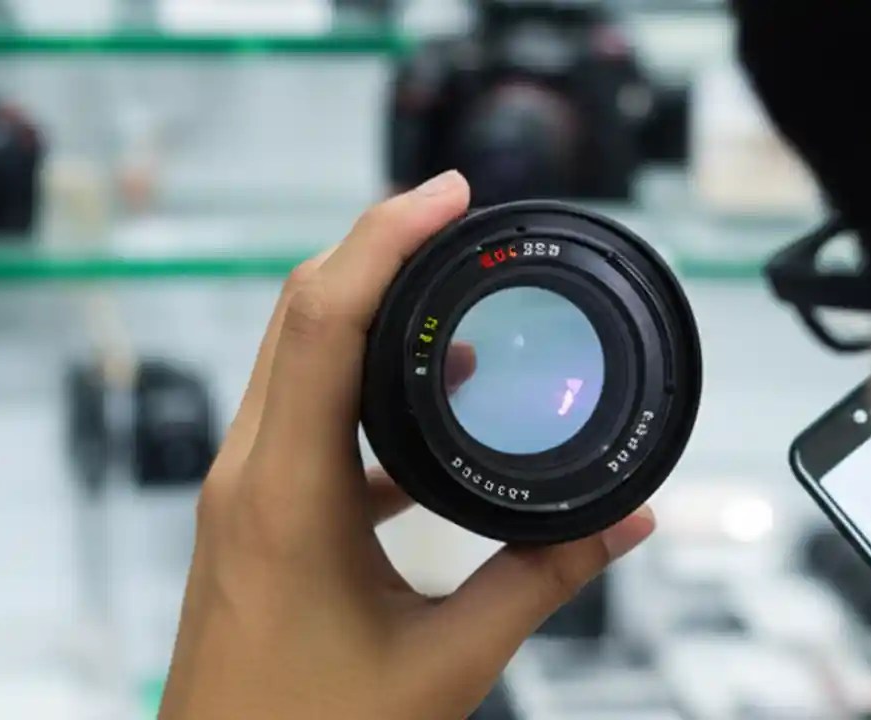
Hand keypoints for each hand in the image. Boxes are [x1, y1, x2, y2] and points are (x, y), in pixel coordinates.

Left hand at [158, 170, 655, 719]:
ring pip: (296, 356)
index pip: (324, 321)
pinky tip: (424, 403)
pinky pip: (304, 411)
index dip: (385, 239)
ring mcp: (245, 491)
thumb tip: (625, 524)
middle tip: (455, 218)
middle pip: (301, 314)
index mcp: (288, 495)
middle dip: (379, 248)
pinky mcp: (255, 512)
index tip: (446, 198)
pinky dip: (361, 382)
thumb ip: (544, 579)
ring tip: (448, 294)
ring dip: (366, 309)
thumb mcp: (449, 660)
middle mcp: (251, 475)